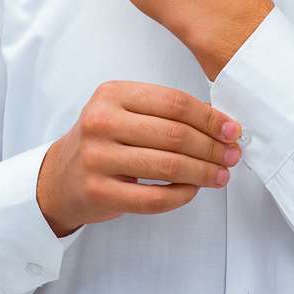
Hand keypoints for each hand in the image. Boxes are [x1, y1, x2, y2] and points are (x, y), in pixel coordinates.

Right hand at [36, 80, 243, 236]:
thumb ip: (164, 113)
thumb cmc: (104, 142)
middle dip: (212, 147)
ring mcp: (97, 158)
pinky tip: (192, 191)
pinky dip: (181, 196)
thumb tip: (222, 126)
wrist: (61, 177)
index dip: (210, 118)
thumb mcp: (124, 112)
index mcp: (112, 94)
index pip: (174, 102)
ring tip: (220, 175)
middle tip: (232, 156)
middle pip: (174, 134)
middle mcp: (101, 122)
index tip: (233, 130)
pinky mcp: (99, 191)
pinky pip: (154, 198)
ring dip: (203, 172)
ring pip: (168, 166)